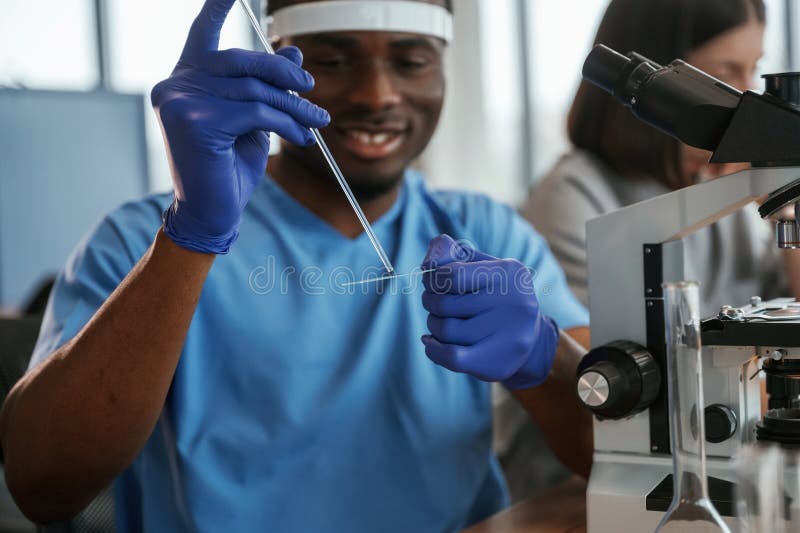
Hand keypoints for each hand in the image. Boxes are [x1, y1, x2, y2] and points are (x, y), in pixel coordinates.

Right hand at [151, 0, 329, 253]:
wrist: (212, 213)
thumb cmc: (228, 168)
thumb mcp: (254, 121)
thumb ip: (267, 86)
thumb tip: (295, 53)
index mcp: (185, 81)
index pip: (202, 35)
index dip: (217, 8)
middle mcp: (175, 85)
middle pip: (241, 61)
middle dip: (283, 74)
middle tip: (311, 87)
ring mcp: (180, 102)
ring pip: (254, 88)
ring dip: (293, 106)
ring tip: (316, 123)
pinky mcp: (194, 122)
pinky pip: (255, 111)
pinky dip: (285, 123)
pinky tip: (300, 138)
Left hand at [420, 235, 558, 388]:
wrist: (528, 336)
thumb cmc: (495, 294)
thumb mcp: (481, 266)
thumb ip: (452, 255)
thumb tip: (427, 264)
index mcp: (510, 272)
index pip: (453, 275)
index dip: (432, 279)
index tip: (430, 282)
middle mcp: (516, 303)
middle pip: (446, 304)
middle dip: (430, 302)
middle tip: (433, 302)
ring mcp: (510, 336)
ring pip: (446, 330)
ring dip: (433, 324)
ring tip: (439, 321)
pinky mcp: (499, 363)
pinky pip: (452, 357)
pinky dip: (433, 350)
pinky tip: (431, 342)